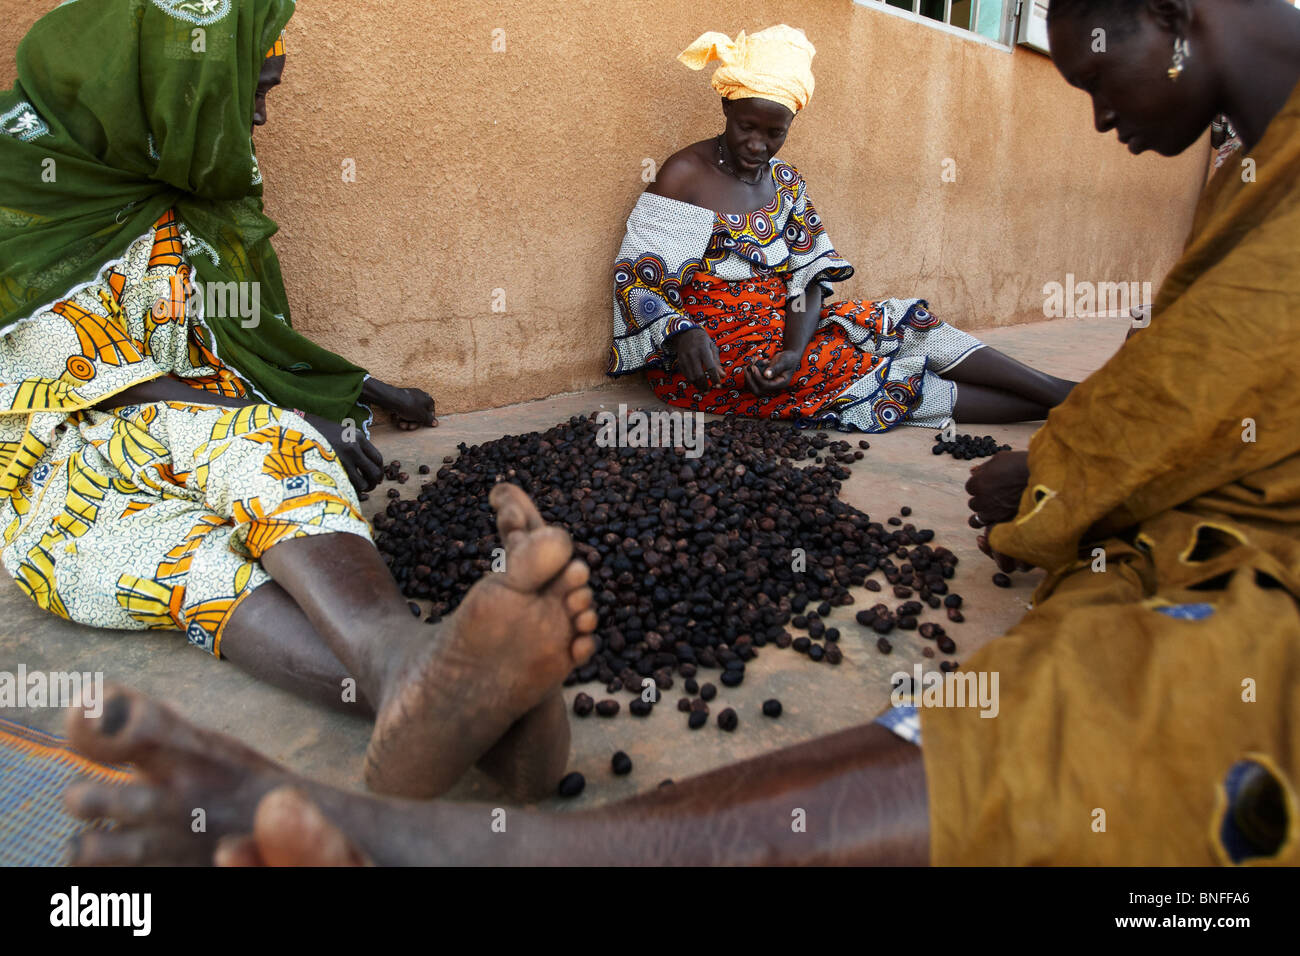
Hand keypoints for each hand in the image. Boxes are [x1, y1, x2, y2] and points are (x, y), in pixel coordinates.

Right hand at [305, 414, 383, 493]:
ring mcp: (341, 459)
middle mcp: (353, 447)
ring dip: (363, 488)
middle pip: (374, 472)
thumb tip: (369, 464)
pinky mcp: (330, 468)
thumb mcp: (343, 432)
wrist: (296, 429)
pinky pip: (347, 485)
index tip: (377, 475)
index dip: (379, 470)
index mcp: (358, 437)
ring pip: (362, 482)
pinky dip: (350, 490)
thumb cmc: (320, 431)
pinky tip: (347, 488)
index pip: (378, 458)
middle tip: (371, 485)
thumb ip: (357, 445)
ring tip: (360, 488)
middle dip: (374, 481)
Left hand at [365, 378, 437, 430]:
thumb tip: (436, 423)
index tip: (421, 426)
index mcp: (428, 400)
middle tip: (408, 427)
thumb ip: (429, 420)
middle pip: (419, 414)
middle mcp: (420, 397)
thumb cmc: (409, 406)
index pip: (431, 412)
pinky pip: (403, 409)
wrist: (392, 399)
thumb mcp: (422, 416)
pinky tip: (395, 416)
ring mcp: (410, 397)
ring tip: (400, 423)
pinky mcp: (401, 399)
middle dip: (413, 423)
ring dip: (405, 420)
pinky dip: (400, 414)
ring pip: (410, 413)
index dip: (426, 421)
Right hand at [672, 327, 723, 390]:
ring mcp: (684, 359)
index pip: (710, 367)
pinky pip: (685, 375)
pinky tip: (697, 384)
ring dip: (697, 386)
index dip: (714, 378)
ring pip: (691, 377)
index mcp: (703, 350)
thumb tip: (723, 376)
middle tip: (709, 391)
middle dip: (705, 385)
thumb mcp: (712, 347)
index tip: (718, 386)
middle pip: (699, 375)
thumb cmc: (702, 341)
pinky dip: (692, 381)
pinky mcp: (679, 362)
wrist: (685, 333)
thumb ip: (717, 362)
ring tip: (704, 390)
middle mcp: (693, 354)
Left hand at [744, 349, 801, 395]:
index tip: (754, 367)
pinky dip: (750, 374)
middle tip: (746, 368)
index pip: (765, 385)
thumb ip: (776, 368)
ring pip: (753, 387)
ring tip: (749, 365)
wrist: (789, 357)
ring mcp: (768, 385)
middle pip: (757, 391)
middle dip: (750, 381)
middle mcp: (774, 387)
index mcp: (780, 384)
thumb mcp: (784, 361)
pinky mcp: (763, 381)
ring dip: (748, 377)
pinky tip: (753, 363)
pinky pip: (753, 381)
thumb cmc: (788, 358)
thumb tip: (766, 375)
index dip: (757, 377)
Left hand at [965, 451, 1034, 573]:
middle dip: (982, 499)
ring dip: (985, 513)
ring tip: (994, 509)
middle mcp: (982, 500)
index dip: (979, 484)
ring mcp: (993, 513)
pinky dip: (993, 524)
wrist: (1042, 476)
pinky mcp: (1005, 521)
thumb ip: (983, 468)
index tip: (989, 482)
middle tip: (995, 495)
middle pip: (974, 504)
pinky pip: (991, 528)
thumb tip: (973, 471)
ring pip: (978, 519)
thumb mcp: (1000, 459)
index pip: (970, 487)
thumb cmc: (1020, 464)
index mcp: (977, 483)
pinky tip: (999, 518)